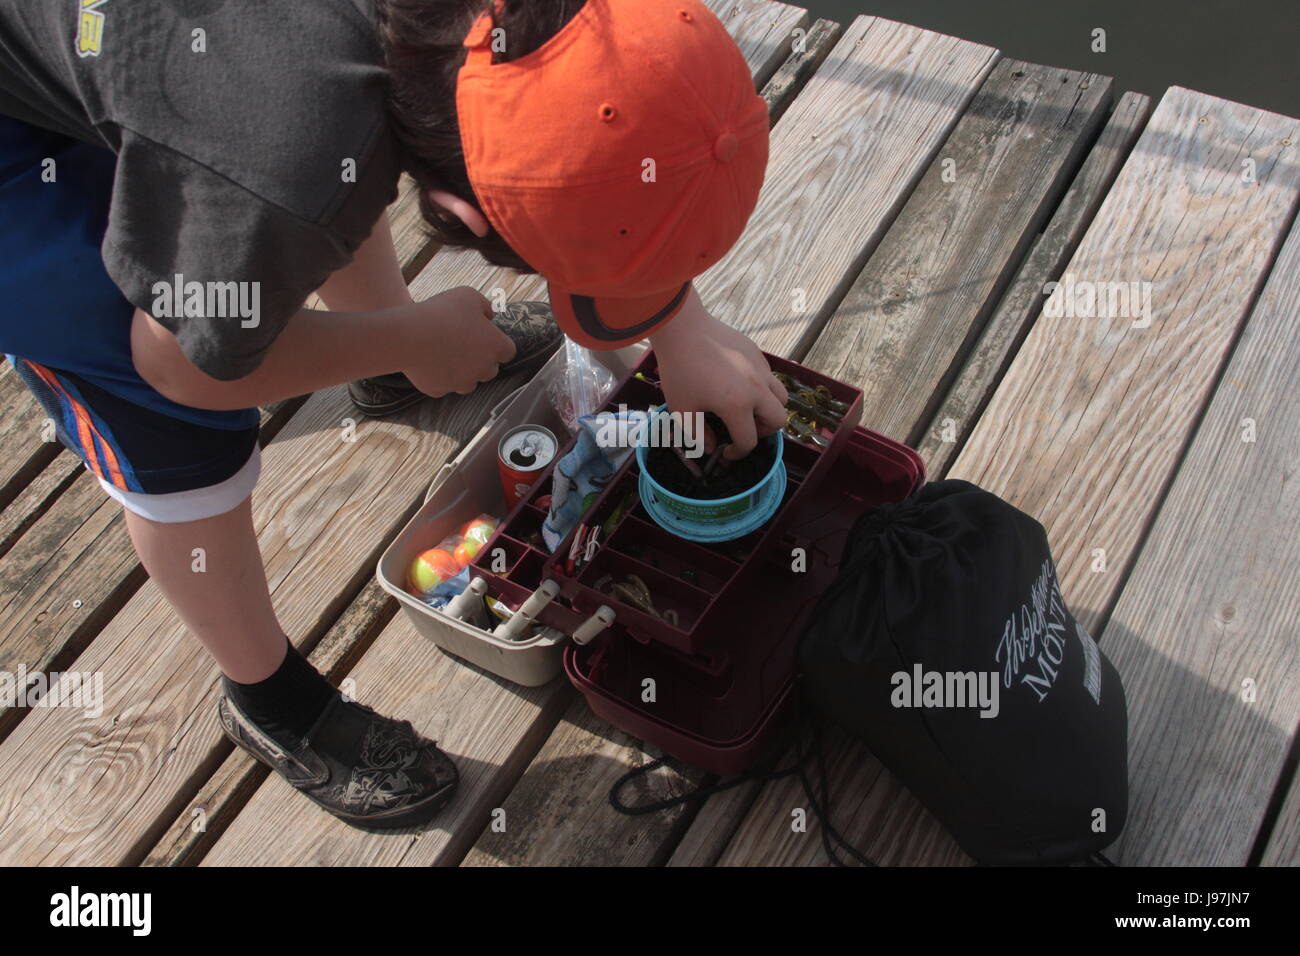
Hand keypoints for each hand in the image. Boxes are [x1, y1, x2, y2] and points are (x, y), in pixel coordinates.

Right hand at [398, 287, 515, 395]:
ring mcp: (461, 383)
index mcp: (496, 347)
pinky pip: (443, 386)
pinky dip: (438, 377)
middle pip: (490, 370)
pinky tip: (429, 361)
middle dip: (481, 359)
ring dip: (462, 371)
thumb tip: (491, 314)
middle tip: (464, 343)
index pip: (507, 351)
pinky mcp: (439, 390)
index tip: (484, 335)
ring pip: (468, 382)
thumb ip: (485, 305)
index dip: (497, 342)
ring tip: (446, 353)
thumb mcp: (469, 295)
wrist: (409, 336)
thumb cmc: (442, 313)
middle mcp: (483, 370)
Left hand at [649, 289, 786, 457]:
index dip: (738, 453)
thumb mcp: (682, 409)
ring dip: (769, 409)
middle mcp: (756, 388)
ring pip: (782, 397)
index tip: (726, 453)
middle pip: (779, 420)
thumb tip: (710, 447)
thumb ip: (697, 434)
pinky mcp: (757, 353)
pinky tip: (738, 384)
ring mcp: (760, 369)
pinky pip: (770, 377)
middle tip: (742, 430)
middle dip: (763, 432)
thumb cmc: (679, 369)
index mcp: (737, 405)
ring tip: (748, 409)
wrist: (683, 328)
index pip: (749, 441)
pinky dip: (762, 388)